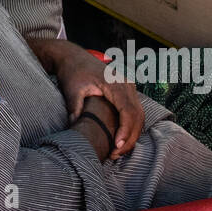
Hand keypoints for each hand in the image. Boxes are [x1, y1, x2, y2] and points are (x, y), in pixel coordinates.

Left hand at [30, 38, 144, 158]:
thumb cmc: (72, 72)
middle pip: (138, 115)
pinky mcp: (126, 89)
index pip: (128, 110)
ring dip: (132, 133)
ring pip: (139, 114)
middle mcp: (126, 83)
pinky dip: (131, 125)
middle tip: (115, 154)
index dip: (125, 130)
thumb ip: (75, 108)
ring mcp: (128, 85)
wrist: (72, 57)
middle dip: (130, 137)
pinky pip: (135, 110)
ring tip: (117, 150)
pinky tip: (120, 138)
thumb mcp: (72, 89)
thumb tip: (75, 127)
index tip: (116, 146)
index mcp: (115, 82)